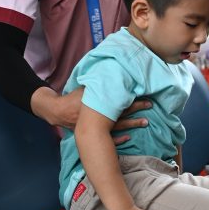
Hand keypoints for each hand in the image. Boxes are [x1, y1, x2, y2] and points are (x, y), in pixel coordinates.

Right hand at [31, 88, 151, 141]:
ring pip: (119, 126)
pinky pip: (109, 138)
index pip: (121, 101)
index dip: (134, 99)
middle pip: (123, 112)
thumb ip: (97, 82)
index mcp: (100, 104)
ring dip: (133, 124)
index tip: (146, 96)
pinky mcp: (95, 133)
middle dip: (137, 109)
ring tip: (146, 122)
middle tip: (150, 105)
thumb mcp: (85, 87)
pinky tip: (128, 138)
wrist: (58, 112)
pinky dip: (119, 139)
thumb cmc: (73, 98)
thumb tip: (110, 71)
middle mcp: (102, 116)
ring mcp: (99, 126)